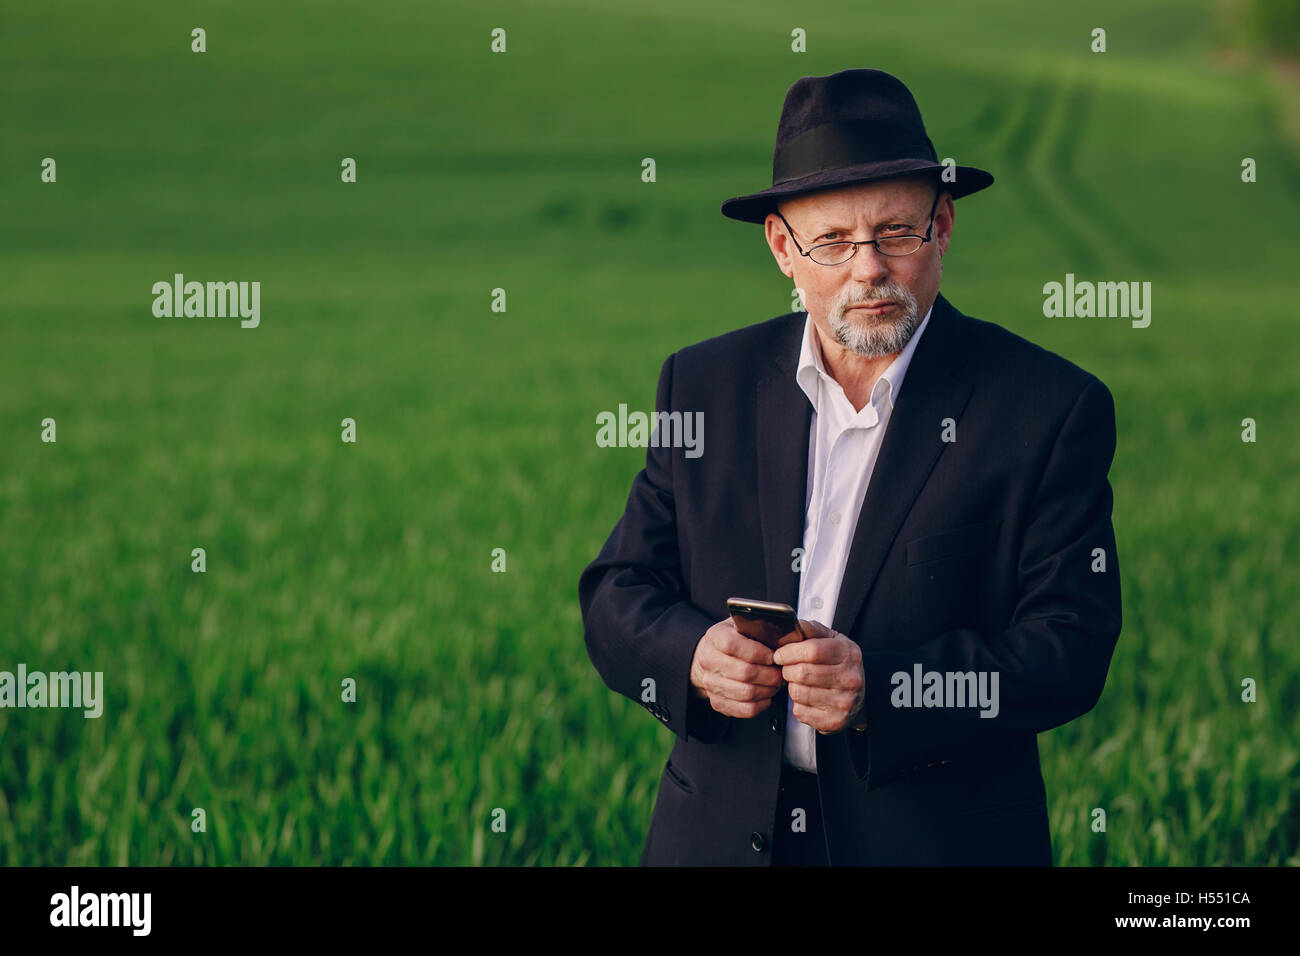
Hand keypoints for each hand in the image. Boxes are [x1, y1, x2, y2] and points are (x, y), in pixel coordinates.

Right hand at [689, 617, 785, 717]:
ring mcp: (710, 683)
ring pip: (746, 693)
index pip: (732, 645)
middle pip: (744, 672)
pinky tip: (766, 695)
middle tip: (781, 673)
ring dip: (768, 690)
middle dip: (769, 675)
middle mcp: (708, 660)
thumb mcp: (744, 625)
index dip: (757, 652)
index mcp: (715, 637)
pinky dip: (761, 704)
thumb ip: (759, 627)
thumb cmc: (735, 639)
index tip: (773, 656)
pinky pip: (744, 709)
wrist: (713, 655)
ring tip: (775, 684)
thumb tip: (783, 637)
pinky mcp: (717, 701)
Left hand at [772, 619, 865, 733]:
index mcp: (849, 655)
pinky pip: (800, 711)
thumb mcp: (833, 641)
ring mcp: (843, 702)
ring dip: (792, 687)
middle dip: (787, 670)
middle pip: (802, 672)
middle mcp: (849, 679)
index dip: (789, 651)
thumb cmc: (842, 667)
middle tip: (788, 669)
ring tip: (800, 683)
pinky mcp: (833, 721)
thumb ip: (812, 630)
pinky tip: (807, 698)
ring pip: (798, 692)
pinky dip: (797, 704)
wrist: (861, 699)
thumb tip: (792, 626)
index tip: (781, 654)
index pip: (812, 651)